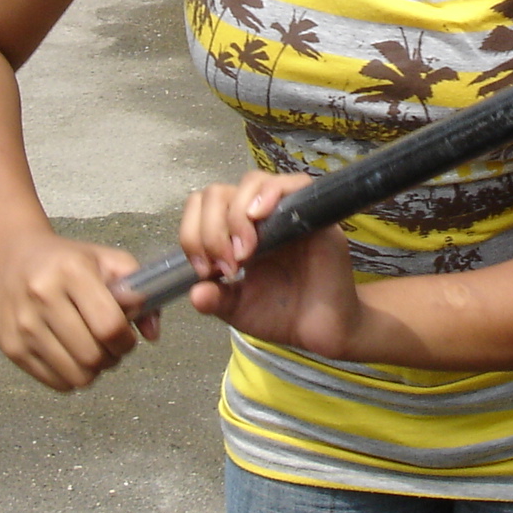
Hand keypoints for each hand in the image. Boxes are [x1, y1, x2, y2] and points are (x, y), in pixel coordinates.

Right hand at [0, 228, 147, 391]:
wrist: (13, 259)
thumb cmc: (69, 262)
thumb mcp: (108, 261)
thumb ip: (140, 292)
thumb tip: (153, 334)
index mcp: (71, 271)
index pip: (109, 326)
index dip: (126, 340)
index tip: (126, 336)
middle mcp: (42, 296)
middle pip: (92, 356)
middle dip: (112, 357)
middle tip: (109, 345)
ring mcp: (22, 324)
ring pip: (76, 376)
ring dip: (93, 370)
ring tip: (91, 350)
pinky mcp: (10, 346)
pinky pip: (55, 382)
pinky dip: (70, 376)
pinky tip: (70, 354)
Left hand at [179, 171, 362, 356]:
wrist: (320, 330)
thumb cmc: (281, 315)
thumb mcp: (237, 309)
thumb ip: (214, 299)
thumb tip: (195, 293)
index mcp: (232, 233)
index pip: (201, 207)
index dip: (193, 234)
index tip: (206, 270)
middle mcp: (257, 217)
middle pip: (218, 192)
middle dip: (211, 230)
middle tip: (227, 266)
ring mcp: (285, 210)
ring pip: (250, 182)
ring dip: (237, 215)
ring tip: (244, 253)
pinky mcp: (313, 212)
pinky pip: (292, 183)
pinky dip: (270, 193)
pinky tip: (260, 217)